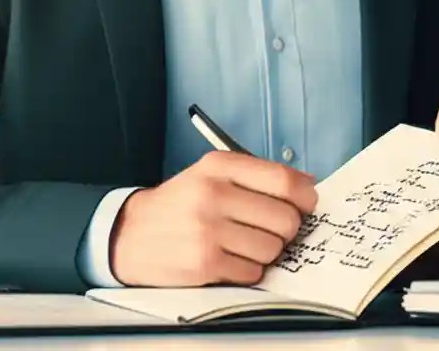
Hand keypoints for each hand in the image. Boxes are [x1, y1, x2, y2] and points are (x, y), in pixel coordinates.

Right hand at [108, 151, 317, 286]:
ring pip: (272, 248)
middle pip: (285, 219)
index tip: (306, 205)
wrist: (130, 234)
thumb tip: (309, 188)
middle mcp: (212, 194)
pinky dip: (247, 270)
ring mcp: (208, 230)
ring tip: (241, 245)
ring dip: (265, 252)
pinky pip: (253, 272)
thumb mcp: (209, 175)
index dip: (306, 197)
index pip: (284, 180)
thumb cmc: (179, 205)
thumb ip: (256, 177)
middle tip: (268, 229)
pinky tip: (228, 259)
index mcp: (218, 166)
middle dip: (285, 229)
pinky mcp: (204, 263)